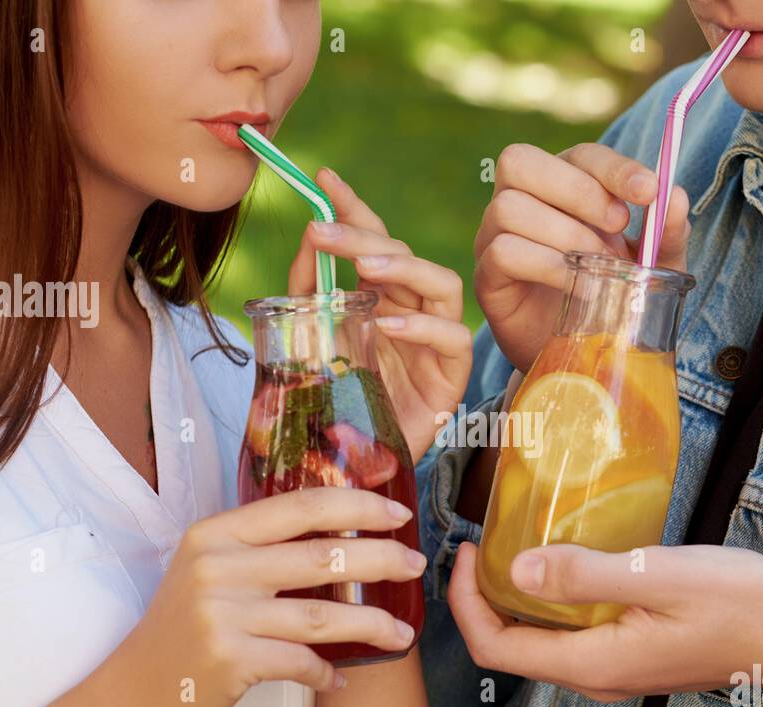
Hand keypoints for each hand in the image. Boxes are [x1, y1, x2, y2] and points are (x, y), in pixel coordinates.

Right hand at [114, 487, 426, 706]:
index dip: (357, 504)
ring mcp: (223, 614)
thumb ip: (258, 550)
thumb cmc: (181, 634)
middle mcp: (217, 567)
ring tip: (403, 634)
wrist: (131, 699)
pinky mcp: (230, 661)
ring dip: (371, 624)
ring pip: (321, 614)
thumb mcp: (207, 574)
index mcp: (215, 534)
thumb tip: (340, 535)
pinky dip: (326, 672)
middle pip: (322, 555)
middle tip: (414, 565)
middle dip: (381, 557)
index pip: (300, 505)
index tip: (397, 511)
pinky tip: (340, 678)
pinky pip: (301, 662)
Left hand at [289, 168, 471, 461]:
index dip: (354, 206)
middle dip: (365, 235)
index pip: (374, 240)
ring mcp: (436, 341)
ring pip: (442, 284)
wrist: (352, 471)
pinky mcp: (452, 377)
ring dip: (404, 269)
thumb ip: (308, 294)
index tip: (322, 179)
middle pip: (405, 255)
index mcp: (380, 296)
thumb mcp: (312, 341)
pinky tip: (388, 326)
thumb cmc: (335, 405)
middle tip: (324, 230)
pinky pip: (454, 340)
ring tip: (366, 267)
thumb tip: (308, 239)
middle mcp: (412, 310)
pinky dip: (422, 329)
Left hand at [447, 542, 762, 706]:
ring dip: (513, 599)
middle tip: (480, 540)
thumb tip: (516, 567)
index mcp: (594, 663)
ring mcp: (614, 671)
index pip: (497, 649)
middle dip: (481, 598)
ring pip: (538, 642)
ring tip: (511, 542)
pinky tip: (561, 561)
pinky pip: (568, 636)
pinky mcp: (631, 656)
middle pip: (510, 648)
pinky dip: (548, 602)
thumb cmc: (743, 607)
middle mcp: (595, 677)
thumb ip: (587, 574)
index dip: (465, 604)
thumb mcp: (662, 577)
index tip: (466, 550)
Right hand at [472, 142, 691, 370]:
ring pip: (509, 207)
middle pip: (520, 162)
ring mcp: (494, 237)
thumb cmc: (615, 297)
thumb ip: (666, 233)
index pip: (578, 156)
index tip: (649, 191)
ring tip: (600, 265)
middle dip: (576, 189)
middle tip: (618, 224)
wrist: (583, 357)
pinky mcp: (487, 278)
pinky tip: (581, 287)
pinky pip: (504, 253)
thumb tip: (675, 195)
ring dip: (564, 232)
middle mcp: (519, 202)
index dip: (612, 167)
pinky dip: (548, 265)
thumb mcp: (653, 267)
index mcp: (561, 185)